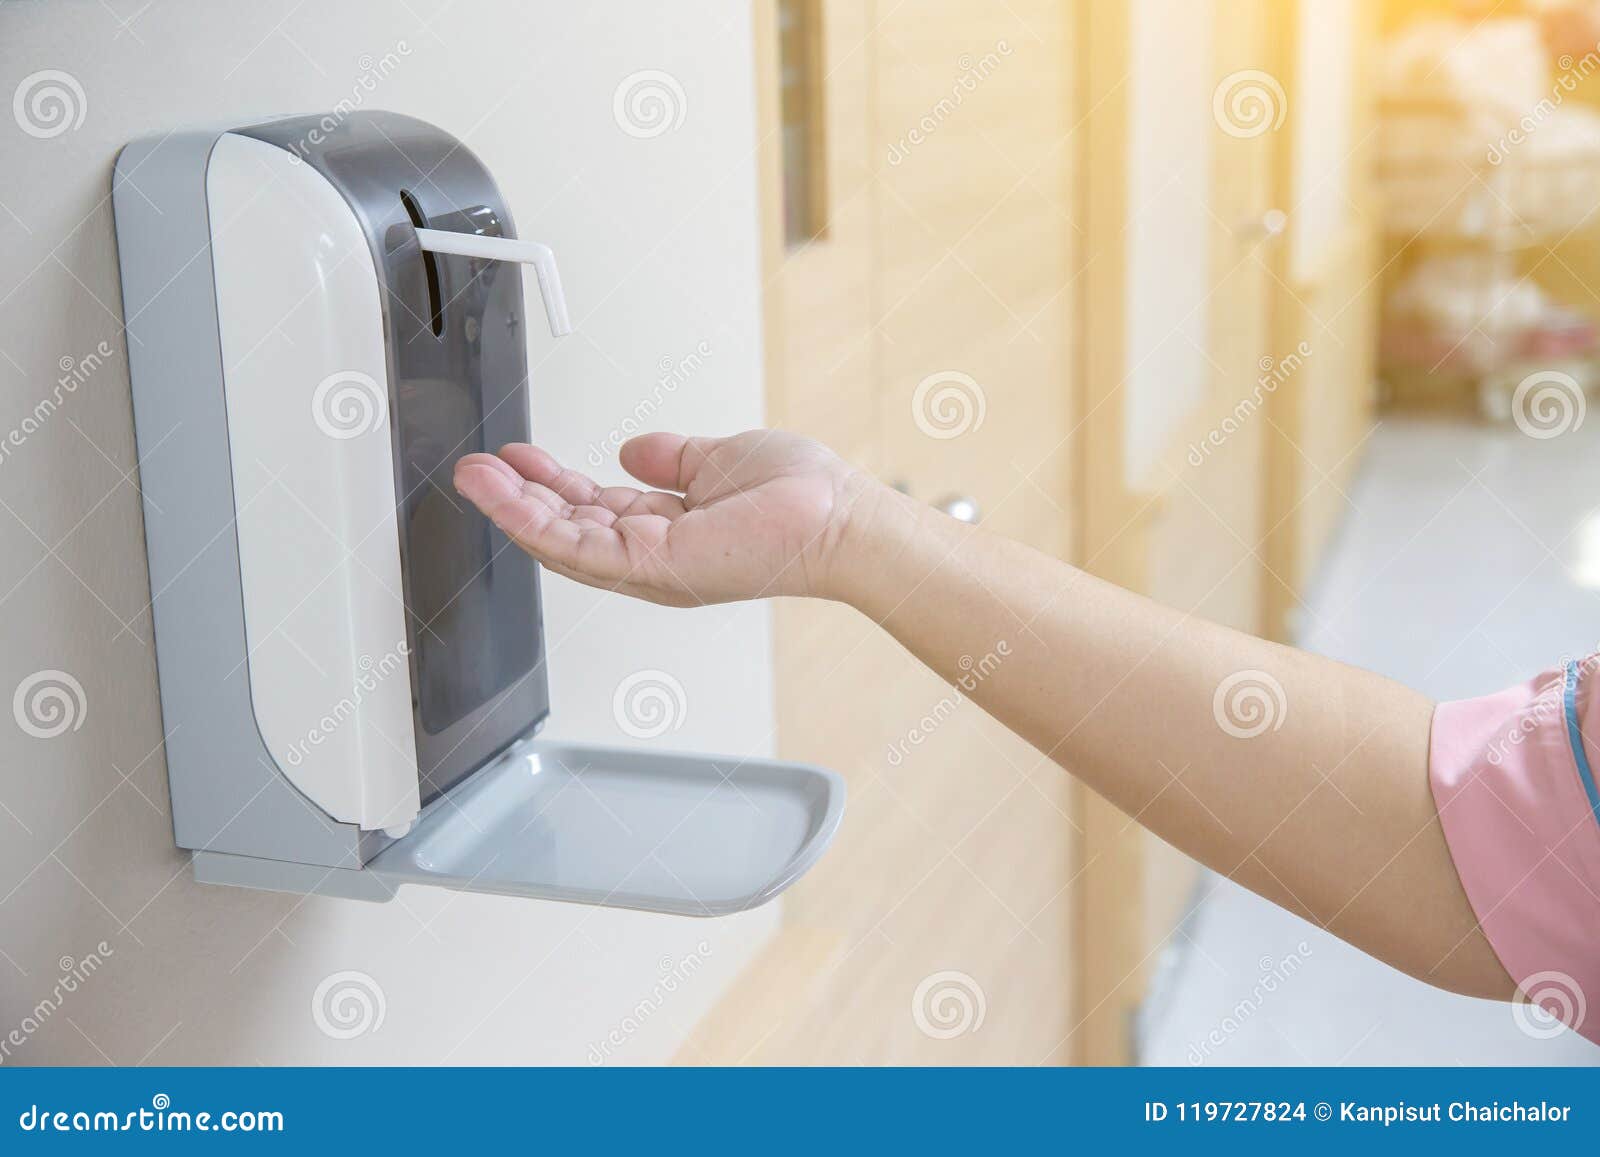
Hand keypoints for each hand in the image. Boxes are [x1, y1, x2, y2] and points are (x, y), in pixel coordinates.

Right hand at [453, 430, 882, 606]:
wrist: (840, 517)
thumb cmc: (801, 498)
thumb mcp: (718, 461)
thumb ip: (671, 460)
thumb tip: (633, 450)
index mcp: (665, 532)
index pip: (591, 512)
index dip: (549, 485)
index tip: (515, 457)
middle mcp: (652, 558)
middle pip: (567, 530)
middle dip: (517, 498)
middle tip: (475, 468)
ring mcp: (652, 567)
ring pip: (562, 541)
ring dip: (513, 507)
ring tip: (473, 475)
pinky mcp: (655, 566)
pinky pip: (580, 546)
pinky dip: (536, 519)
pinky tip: (506, 494)